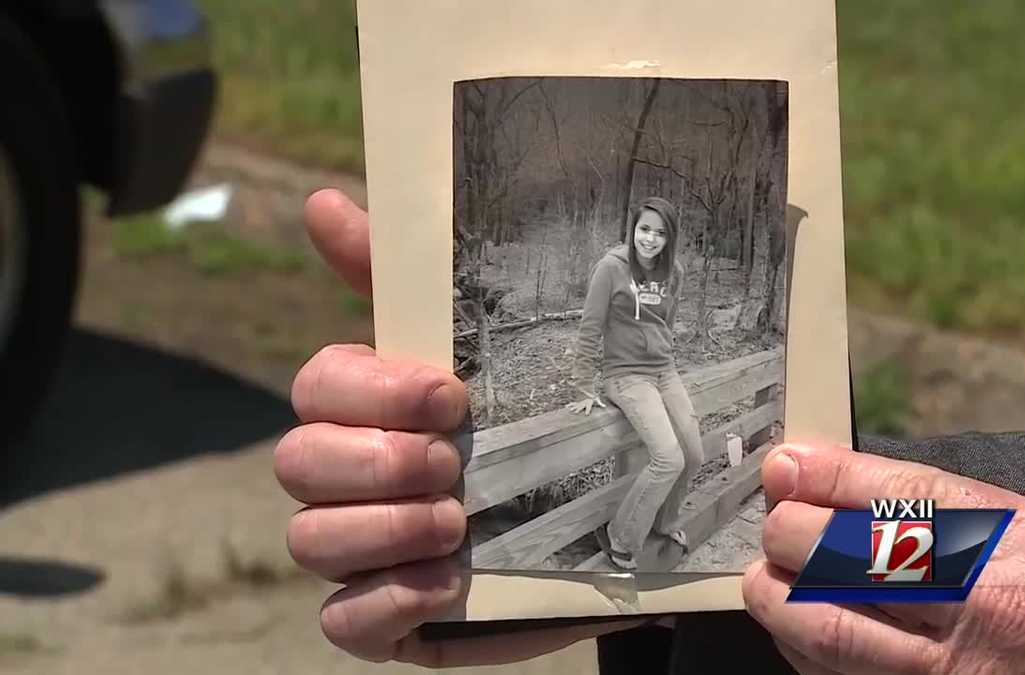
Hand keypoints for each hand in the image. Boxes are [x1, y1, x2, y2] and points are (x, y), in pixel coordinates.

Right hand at [275, 189, 640, 665]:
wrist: (599, 521)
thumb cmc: (522, 421)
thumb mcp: (478, 344)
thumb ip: (402, 278)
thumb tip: (321, 201)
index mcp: (363, 407)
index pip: (315, 385)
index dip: (372, 391)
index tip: (450, 394)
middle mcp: (347, 479)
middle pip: (296, 463)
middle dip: (377, 461)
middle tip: (451, 462)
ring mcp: (361, 552)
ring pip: (308, 542)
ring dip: (382, 529)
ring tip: (457, 522)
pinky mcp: (388, 619)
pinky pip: (341, 624)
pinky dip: (384, 602)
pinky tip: (446, 581)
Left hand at [744, 442, 1024, 674]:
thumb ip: (951, 505)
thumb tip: (854, 481)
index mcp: (1011, 547)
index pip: (895, 498)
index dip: (826, 478)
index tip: (786, 466)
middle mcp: (979, 608)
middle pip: (846, 557)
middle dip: (790, 531)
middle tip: (776, 519)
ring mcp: (950, 672)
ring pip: (825, 628)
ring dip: (778, 594)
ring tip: (769, 573)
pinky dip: (804, 647)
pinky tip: (796, 623)